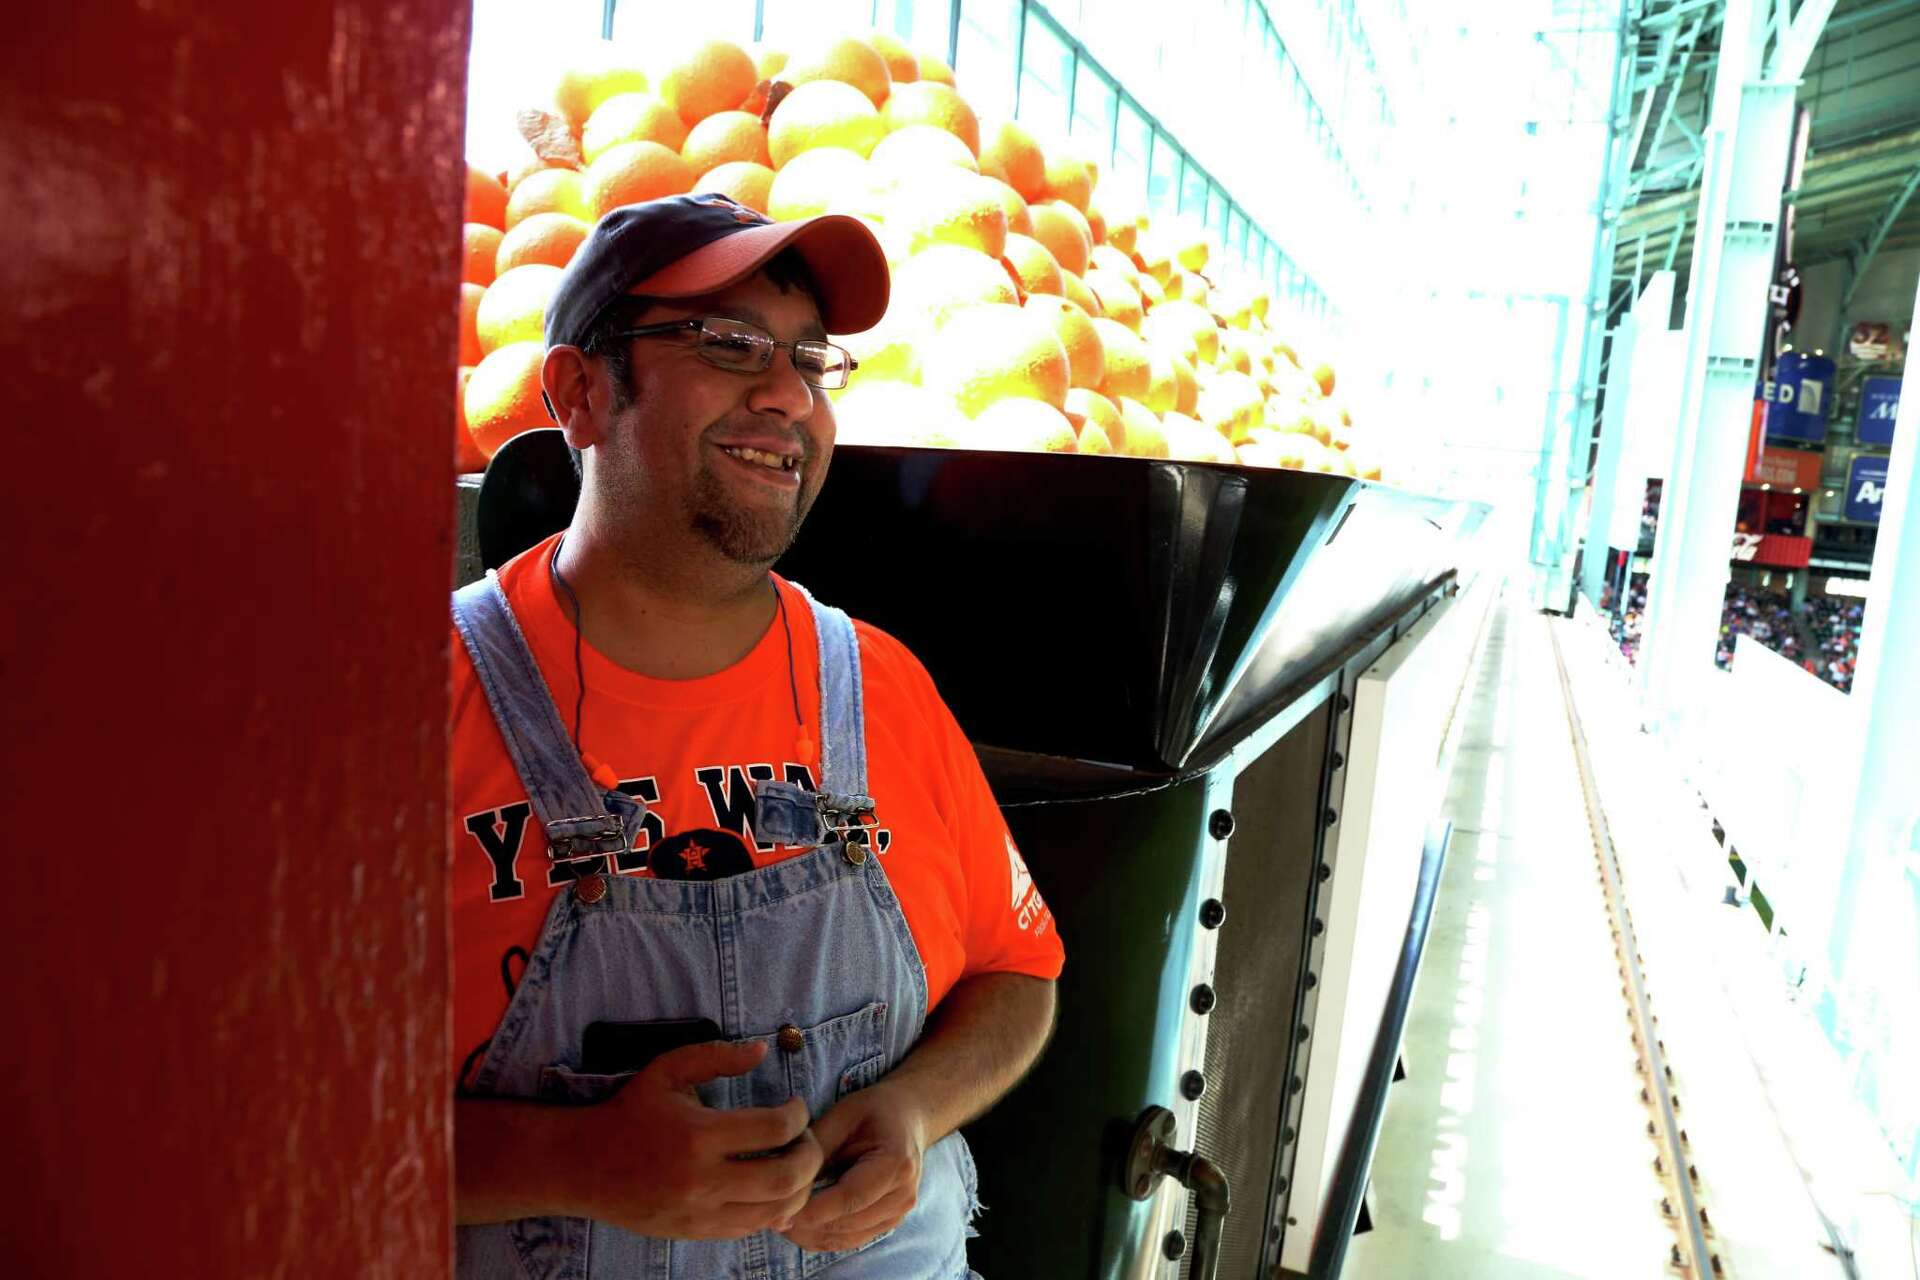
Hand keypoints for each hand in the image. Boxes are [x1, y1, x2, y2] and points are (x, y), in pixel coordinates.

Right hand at [573, 1040, 824, 1240]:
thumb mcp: (667, 1070)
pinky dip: (774, 1210)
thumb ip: (716, 1056)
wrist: (585, 1166)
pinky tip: (774, 1189)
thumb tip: (762, 1049)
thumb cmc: (631, 1112)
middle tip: (809, 1139)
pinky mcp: (697, 1232)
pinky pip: (751, 1228)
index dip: (798, 1116)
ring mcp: (701, 1213)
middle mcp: (703, 1180)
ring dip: (800, 1187)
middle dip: (812, 1156)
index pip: (774, 1130)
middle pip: (785, 1177)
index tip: (797, 1106)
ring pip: (775, 1211)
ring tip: (797, 1164)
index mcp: (699, 1135)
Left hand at [781, 1079, 930, 1253]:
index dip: (813, 1209)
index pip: (850, 1198)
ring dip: (810, 1234)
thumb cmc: (874, 1110)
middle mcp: (902, 1195)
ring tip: (779, 1219)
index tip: (779, 1210)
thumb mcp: (844, 1114)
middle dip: (805, 1224)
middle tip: (769, 1215)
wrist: (909, 1118)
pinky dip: (821, 1236)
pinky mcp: (888, 1223)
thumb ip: (817, 1146)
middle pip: (846, 1224)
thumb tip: (783, 1175)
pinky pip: (850, 1240)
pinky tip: (798, 1224)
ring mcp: (898, 1213)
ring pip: (845, 1238)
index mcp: (895, 1163)